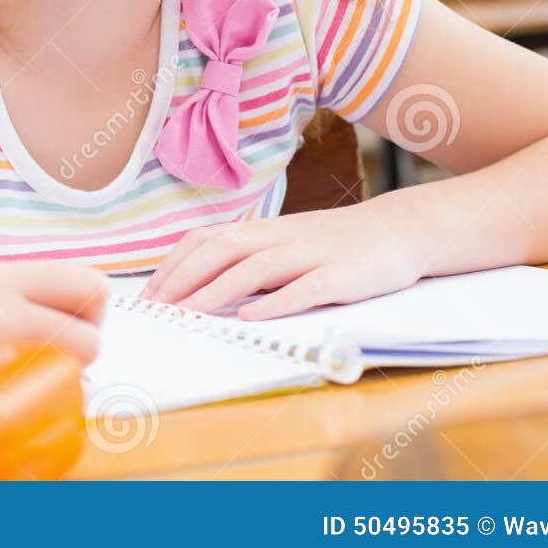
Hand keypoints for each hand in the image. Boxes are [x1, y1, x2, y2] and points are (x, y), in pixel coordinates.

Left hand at [141, 205, 429, 319]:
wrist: (399, 229)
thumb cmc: (337, 243)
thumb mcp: (288, 243)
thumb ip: (252, 258)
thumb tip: (203, 282)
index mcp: (264, 231)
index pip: (207, 240)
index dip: (175, 263)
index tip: (147, 292)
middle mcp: (281, 238)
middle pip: (221, 249)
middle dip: (183, 277)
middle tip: (155, 307)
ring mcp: (311, 255)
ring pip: (255, 268)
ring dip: (217, 290)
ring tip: (188, 312)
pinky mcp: (341, 276)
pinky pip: (305, 289)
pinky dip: (276, 302)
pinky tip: (252, 318)